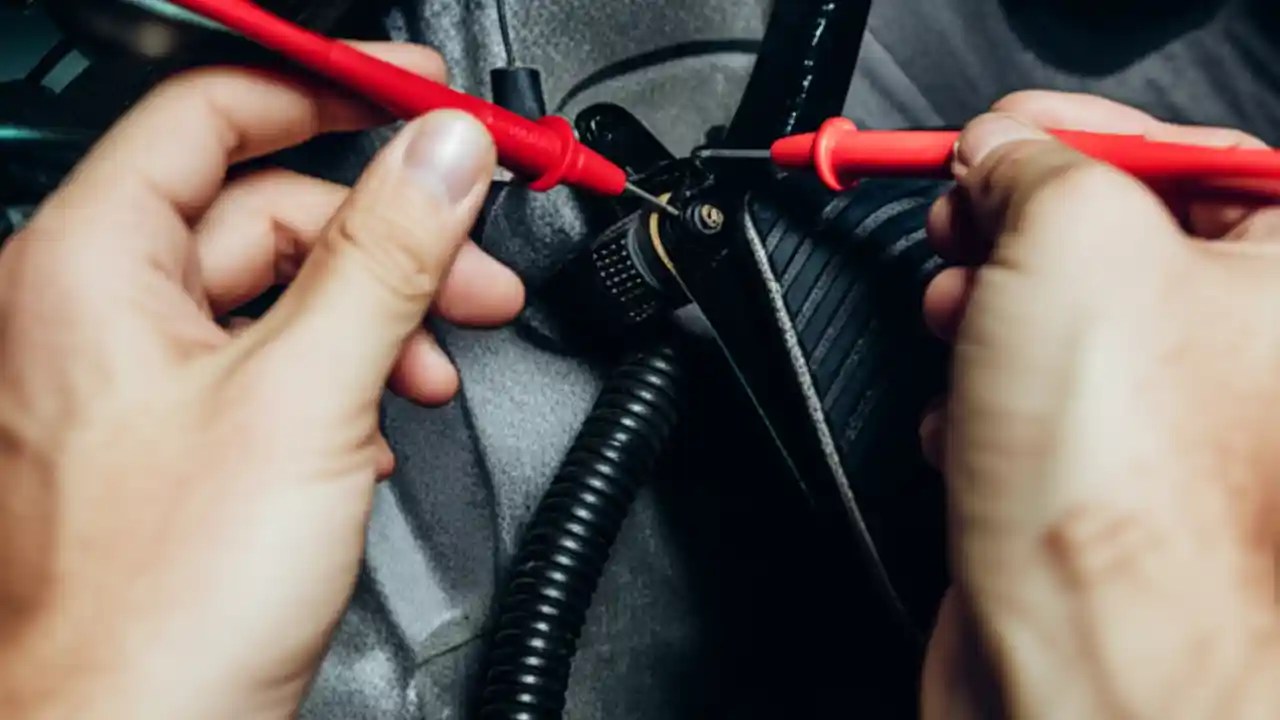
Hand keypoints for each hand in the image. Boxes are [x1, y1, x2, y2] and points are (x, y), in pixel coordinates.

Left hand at [0, 43, 522, 718]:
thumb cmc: (162, 605)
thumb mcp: (307, 396)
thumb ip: (384, 256)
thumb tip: (441, 156)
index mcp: (88, 267)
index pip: (213, 112)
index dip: (328, 94)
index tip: (415, 96)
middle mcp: (96, 314)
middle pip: (264, 211)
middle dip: (386, 234)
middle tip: (473, 257)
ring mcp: (136, 382)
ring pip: (278, 295)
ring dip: (377, 316)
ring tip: (440, 360)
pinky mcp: (178, 442)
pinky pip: (271, 367)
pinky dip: (342, 378)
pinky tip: (379, 425)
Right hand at [919, 90, 1279, 718]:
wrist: (1083, 670)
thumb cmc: (1123, 494)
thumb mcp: (1073, 243)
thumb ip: (1036, 162)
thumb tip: (1001, 152)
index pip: (1187, 153)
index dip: (1077, 131)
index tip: (995, 134)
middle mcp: (1247, 352)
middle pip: (1113, 235)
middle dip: (1013, 225)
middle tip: (961, 226)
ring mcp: (1173, 424)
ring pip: (1057, 320)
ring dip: (982, 313)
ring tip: (955, 330)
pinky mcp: (1098, 480)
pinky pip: (1030, 402)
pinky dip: (978, 399)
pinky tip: (964, 426)